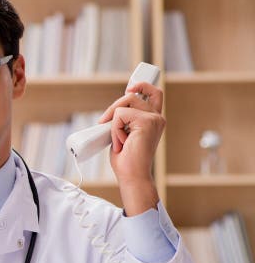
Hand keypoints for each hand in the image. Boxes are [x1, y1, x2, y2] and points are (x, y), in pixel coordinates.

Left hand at [98, 81, 164, 215]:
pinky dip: (114, 129)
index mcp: (154, 120)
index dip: (142, 85)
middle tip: (105, 121)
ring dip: (113, 121)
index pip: (153, 93)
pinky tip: (121, 143)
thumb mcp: (123, 134)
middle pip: (134, 94)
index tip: (130, 87)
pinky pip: (120, 115)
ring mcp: (154, 119)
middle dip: (116, 104)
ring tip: (118, 139)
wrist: (131, 176)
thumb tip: (113, 110)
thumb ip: (123, 120)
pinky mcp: (147, 122)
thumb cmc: (126, 160)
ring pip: (125, 103)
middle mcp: (157, 117)